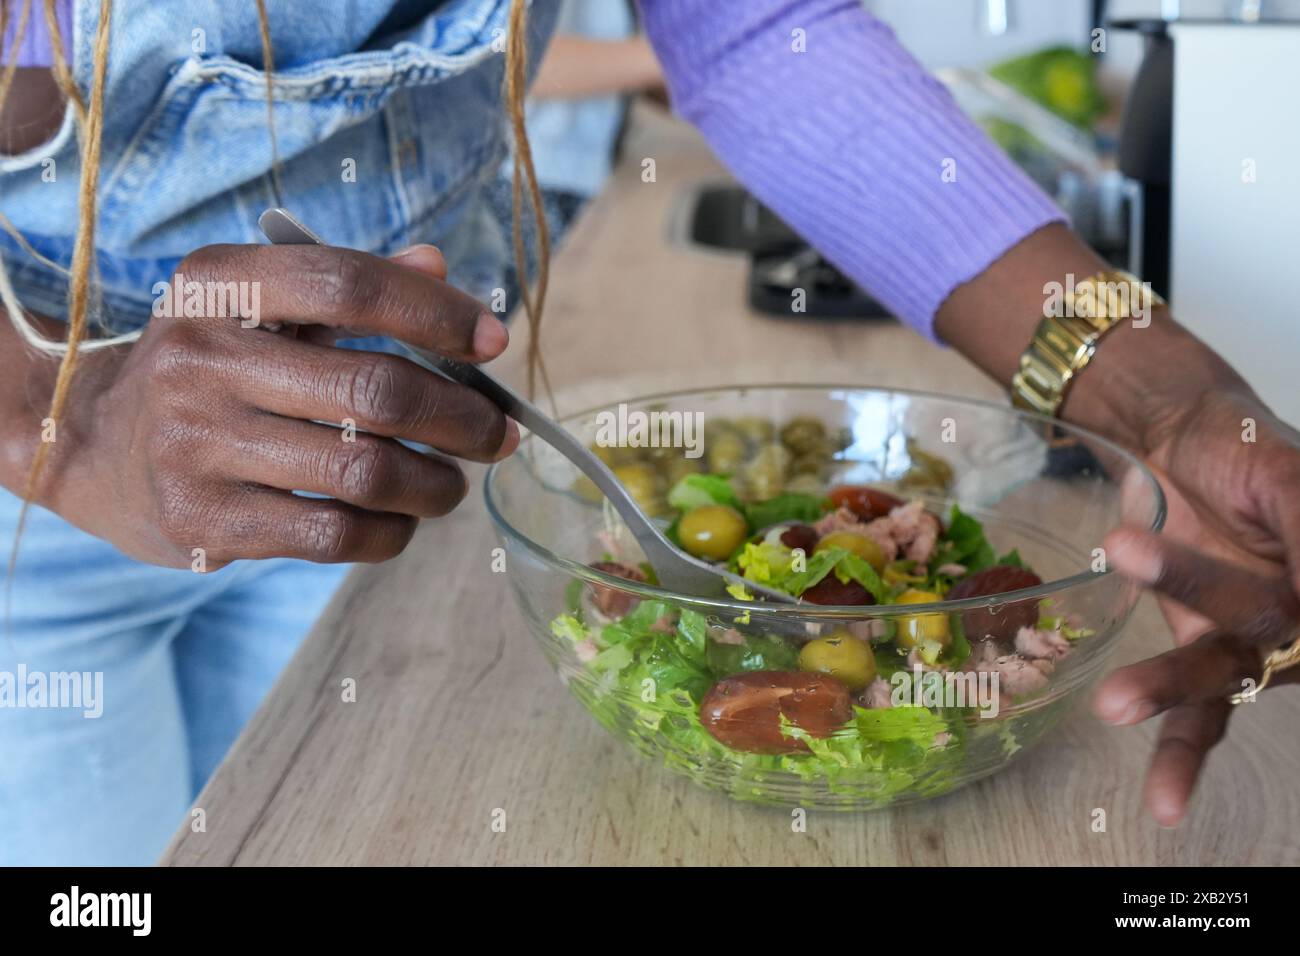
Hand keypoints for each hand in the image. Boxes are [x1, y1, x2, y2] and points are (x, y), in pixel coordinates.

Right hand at [45, 243, 517, 568]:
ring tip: (452, 485)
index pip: (348, 282)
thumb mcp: (258, 307)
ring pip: (366, 471)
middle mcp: (198, 358)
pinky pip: (333, 533)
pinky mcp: (202, 521)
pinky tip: (400, 522)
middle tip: (496, 435)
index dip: (436, 313)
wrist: (96, 447)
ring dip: (436, 485)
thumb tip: (438, 264)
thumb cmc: (209, 369)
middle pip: (376, 388)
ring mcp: (194, 444)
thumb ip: (346, 287)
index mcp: (217, 284)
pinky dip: (390, 533)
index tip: (494, 342)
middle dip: (461, 419)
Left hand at [1093, 386, 1299, 824]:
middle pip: (1266, 630)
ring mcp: (1254, 636)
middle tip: (1127, 550)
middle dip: (1200, 598)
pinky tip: (1166, 801)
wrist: (1181, 430)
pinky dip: (1183, 753)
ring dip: (1167, 686)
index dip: (1296, 608)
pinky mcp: (1205, 645)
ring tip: (1114, 703)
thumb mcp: (1281, 472)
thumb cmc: (1242, 448)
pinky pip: (1205, 713)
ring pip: (1223, 674)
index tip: (1273, 606)